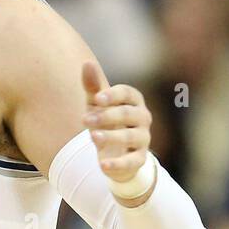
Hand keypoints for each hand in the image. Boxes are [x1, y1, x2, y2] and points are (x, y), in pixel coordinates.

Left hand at [81, 61, 150, 183]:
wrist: (115, 152)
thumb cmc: (106, 121)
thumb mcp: (97, 104)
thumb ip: (93, 86)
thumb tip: (87, 63)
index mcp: (133, 101)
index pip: (128, 93)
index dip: (114, 95)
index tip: (97, 98)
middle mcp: (142, 118)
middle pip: (128, 114)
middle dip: (107, 116)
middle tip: (85, 119)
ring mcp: (143, 139)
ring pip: (130, 137)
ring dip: (111, 137)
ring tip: (93, 136)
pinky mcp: (139, 160)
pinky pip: (132, 162)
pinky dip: (118, 164)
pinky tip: (103, 165)